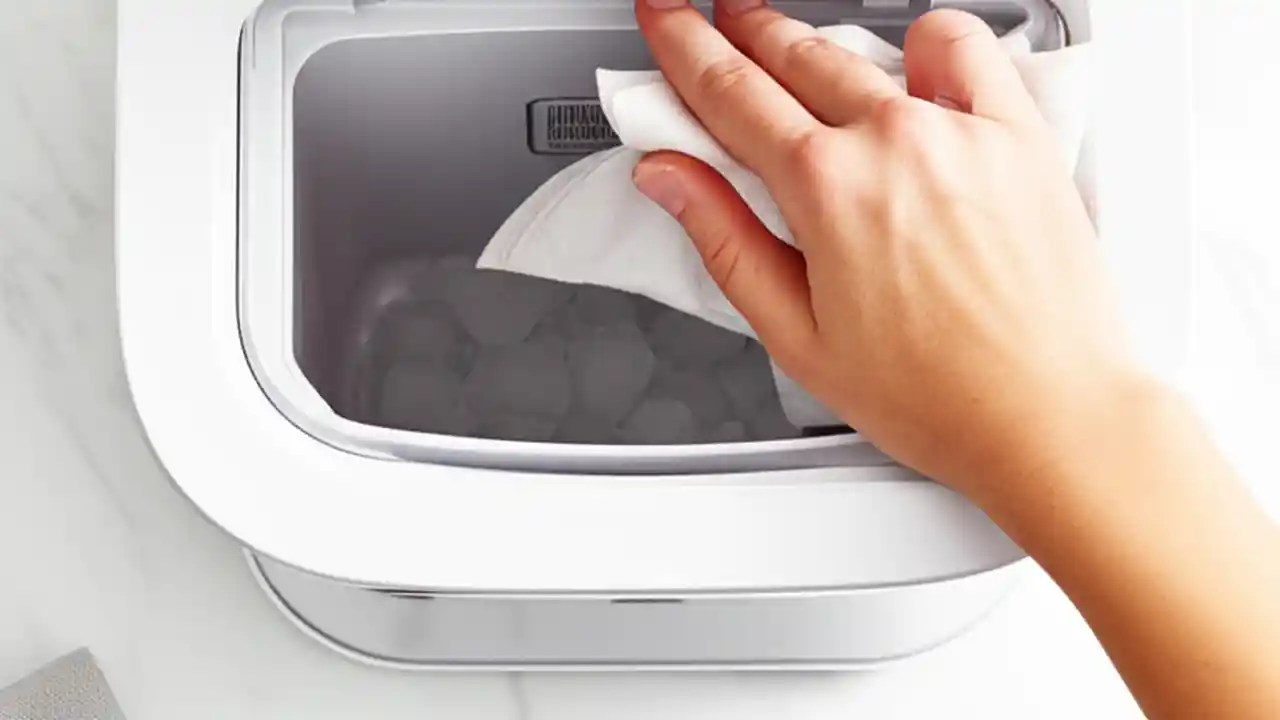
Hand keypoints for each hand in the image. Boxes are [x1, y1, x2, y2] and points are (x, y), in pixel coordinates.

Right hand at [631, 1, 1140, 500]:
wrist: (1050, 414)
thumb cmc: (934, 395)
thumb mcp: (796, 334)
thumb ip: (724, 240)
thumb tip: (667, 176)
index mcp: (825, 188)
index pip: (729, 92)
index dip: (683, 47)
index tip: (665, 20)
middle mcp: (890, 140)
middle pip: (789, 56)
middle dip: (737, 30)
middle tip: (710, 17)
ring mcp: (958, 128)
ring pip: (863, 49)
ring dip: (810, 38)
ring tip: (786, 46)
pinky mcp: (1017, 133)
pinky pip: (964, 47)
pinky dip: (927, 42)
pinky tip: (907, 63)